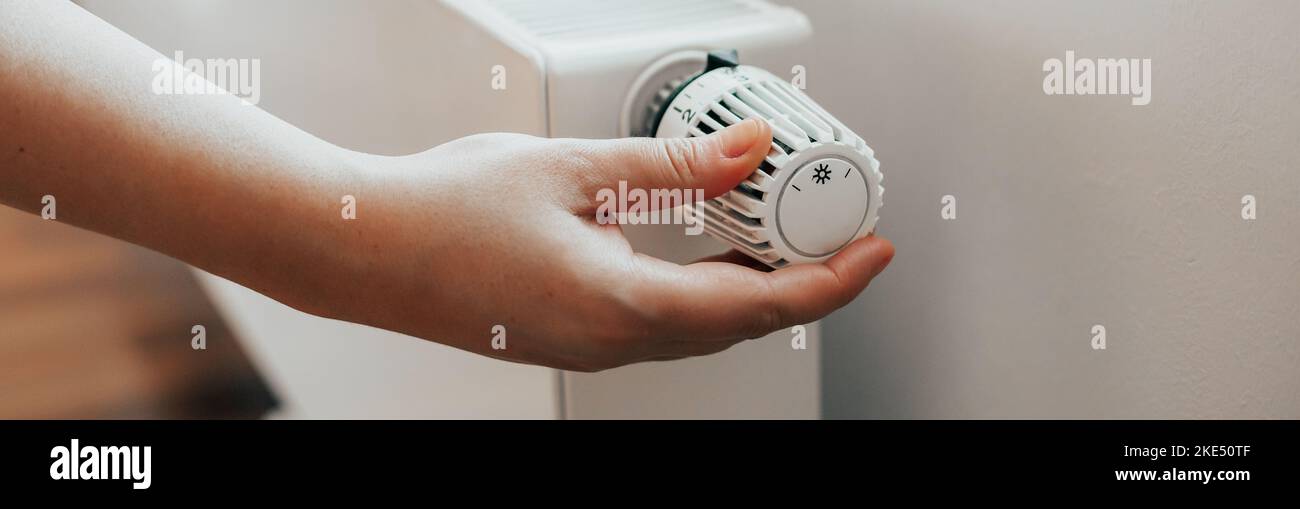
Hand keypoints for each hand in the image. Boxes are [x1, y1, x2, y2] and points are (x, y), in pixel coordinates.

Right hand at [305, 119, 894, 370]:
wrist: (365, 248)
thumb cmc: (447, 212)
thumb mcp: (576, 170)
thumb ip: (673, 167)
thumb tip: (747, 151)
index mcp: (621, 307)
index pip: (757, 308)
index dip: (829, 283)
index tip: (873, 252)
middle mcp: (611, 343)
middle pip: (737, 325)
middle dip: (801, 283)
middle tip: (838, 231)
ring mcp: (589, 346)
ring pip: (700, 329)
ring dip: (752, 289)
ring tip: (782, 235)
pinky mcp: (571, 336)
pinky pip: (661, 325)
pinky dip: (704, 293)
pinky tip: (709, 255)